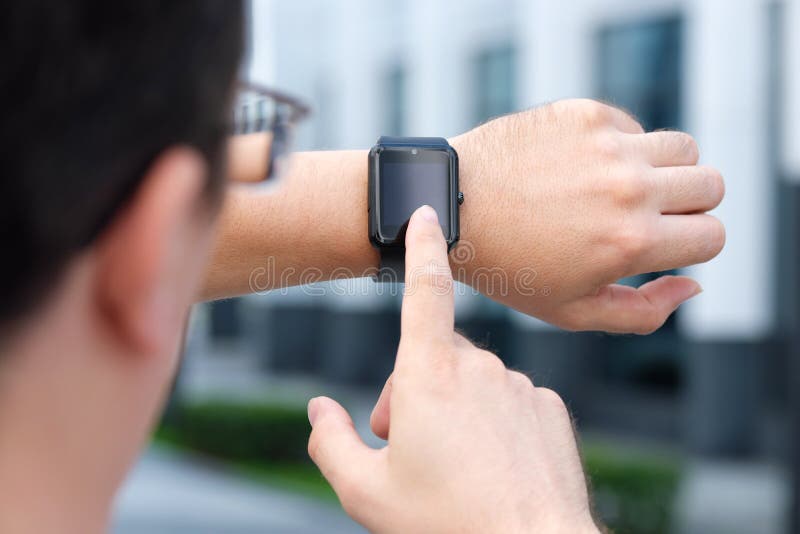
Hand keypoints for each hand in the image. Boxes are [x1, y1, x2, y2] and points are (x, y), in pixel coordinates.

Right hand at [308, 206, 598, 533]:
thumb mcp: (366, 492)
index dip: (421, 246)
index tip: (425, 210)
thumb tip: (318, 410)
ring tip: (453, 465)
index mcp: (429, 376)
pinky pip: (510, 399)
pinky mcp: (548, 408)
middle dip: (411, 390)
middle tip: (405, 445)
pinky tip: (492, 464)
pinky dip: (494, 420)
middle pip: (432, 356)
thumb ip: (330, 444)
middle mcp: (480, 369)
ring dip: (454, 407)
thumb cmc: (448, 525)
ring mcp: (519, 386)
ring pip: (472, 379)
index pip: (424, 289)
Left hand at [449, 99, 724, 333]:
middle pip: (712, 185)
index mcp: (630, 242)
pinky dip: (622, 146)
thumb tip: (693, 286)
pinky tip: (584, 166)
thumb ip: (643, 311)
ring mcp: (607, 145)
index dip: (694, 245)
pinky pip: (634, 126)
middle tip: (652, 215)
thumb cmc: (510, 266)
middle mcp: (627, 189)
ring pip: (683, 149)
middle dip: (691, 205)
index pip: (714, 236)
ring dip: (666, 170)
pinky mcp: (584, 114)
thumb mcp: (572, 311)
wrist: (453, 206)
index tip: (665, 244)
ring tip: (625, 188)